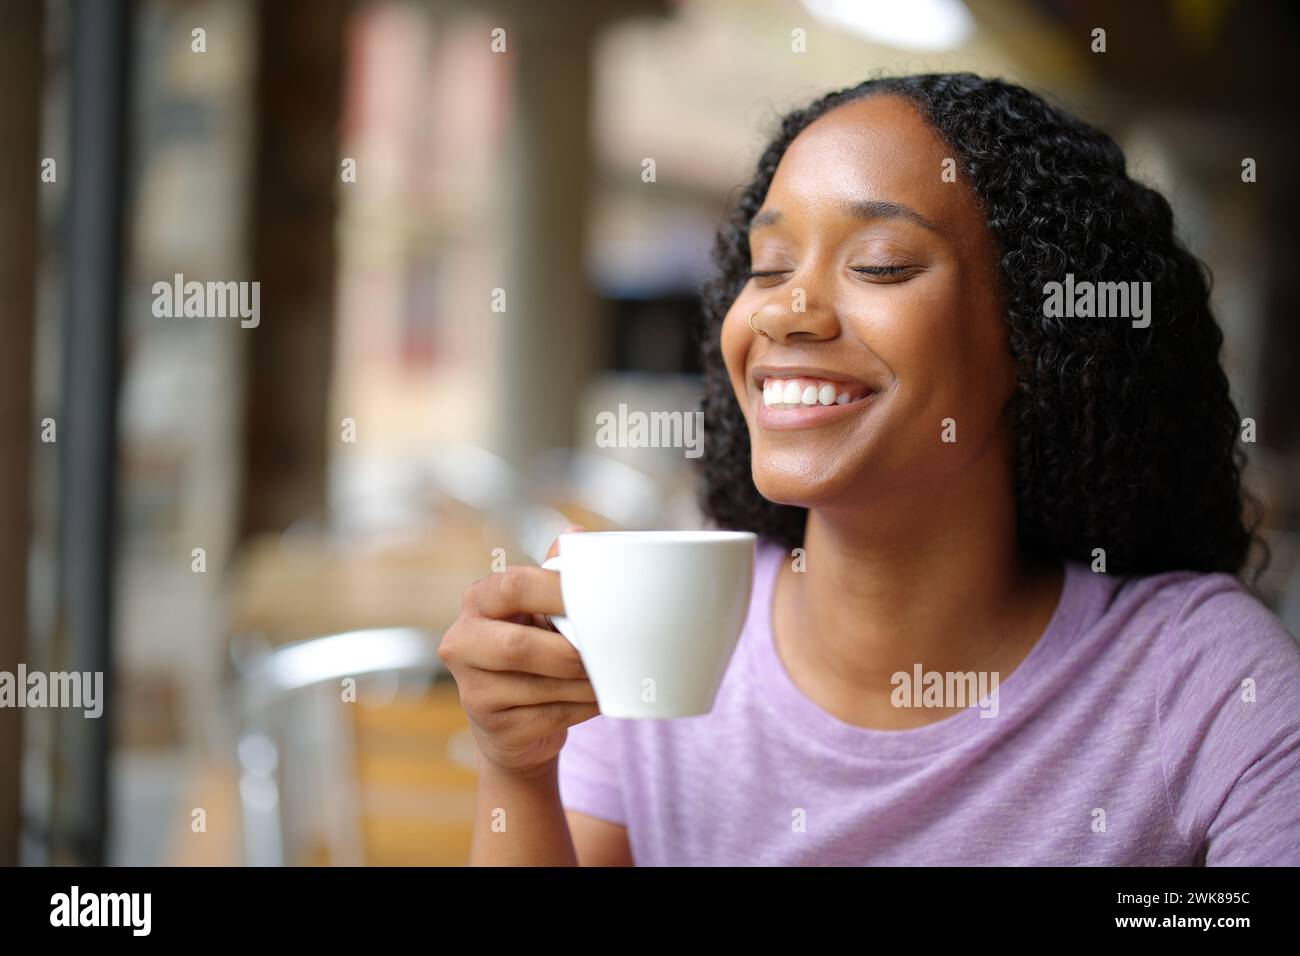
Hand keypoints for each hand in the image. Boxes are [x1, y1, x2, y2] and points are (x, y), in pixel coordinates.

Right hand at [438, 526, 597, 775]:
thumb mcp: (539, 610)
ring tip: (610, 675)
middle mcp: (462, 642)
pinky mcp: (493, 725)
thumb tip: (577, 534)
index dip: (557, 589)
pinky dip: (584, 706)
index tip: (597, 596)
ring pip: (540, 686)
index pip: (513, 586)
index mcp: (478, 601)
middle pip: (518, 646)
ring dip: (586, 682)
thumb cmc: (532, 652)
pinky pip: (550, 714)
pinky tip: (597, 698)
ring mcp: (472, 689)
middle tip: (606, 650)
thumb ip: (554, 576)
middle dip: (570, 651)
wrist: (514, 724)